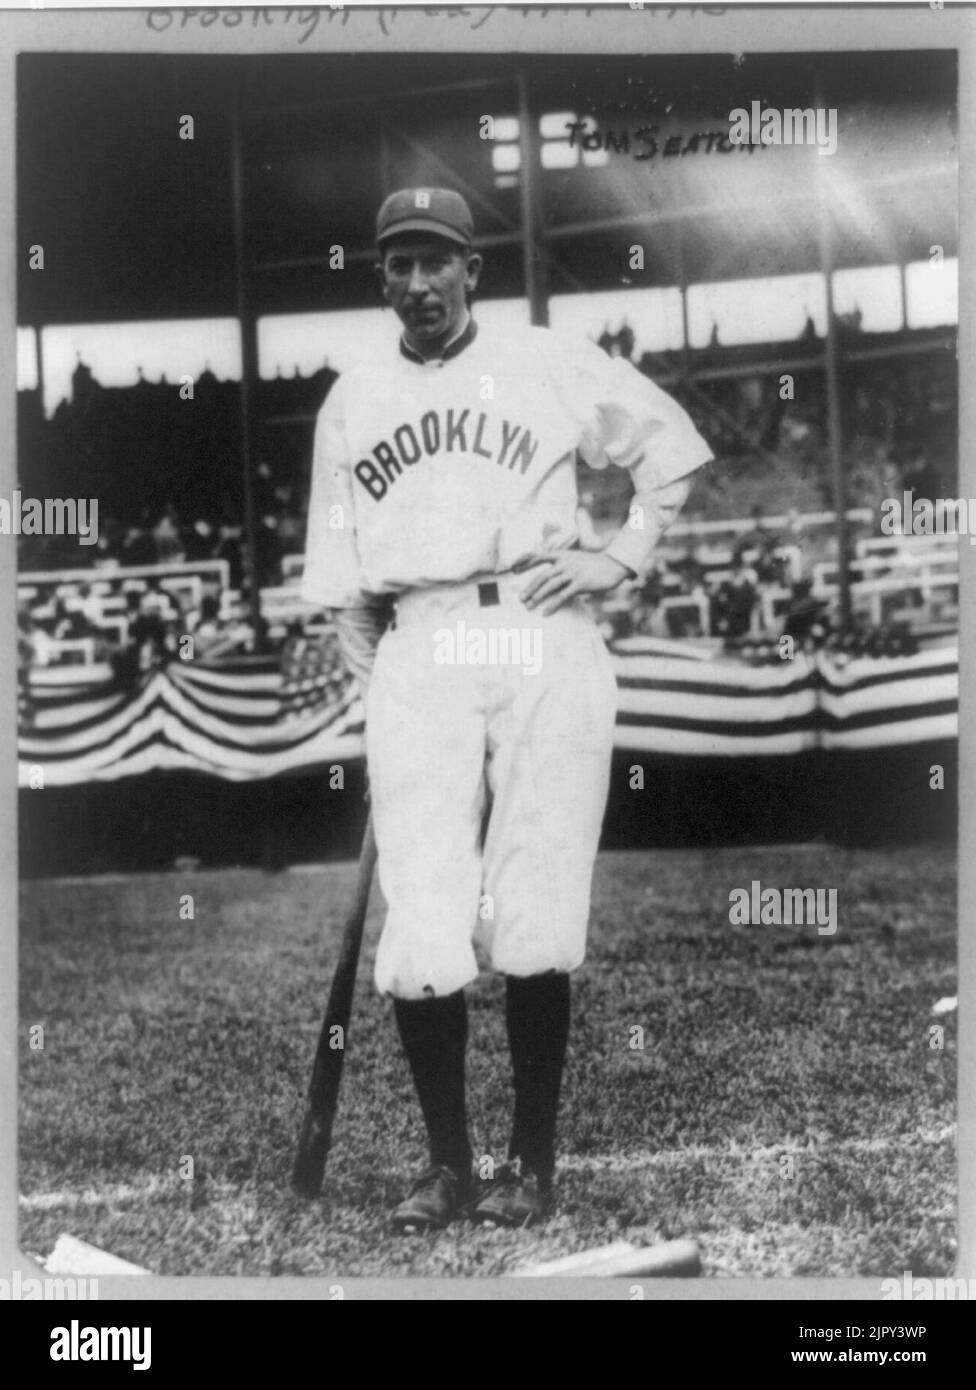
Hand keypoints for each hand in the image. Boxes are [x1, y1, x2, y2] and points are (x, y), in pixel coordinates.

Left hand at [518, 549, 632, 615]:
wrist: (614, 566)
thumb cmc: (593, 565)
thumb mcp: (575, 559)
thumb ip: (561, 565)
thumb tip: (547, 578)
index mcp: (562, 555)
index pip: (538, 556)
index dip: (524, 563)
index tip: (513, 570)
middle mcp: (565, 562)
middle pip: (542, 576)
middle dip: (529, 588)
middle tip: (520, 598)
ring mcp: (573, 572)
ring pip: (550, 586)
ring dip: (537, 597)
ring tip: (529, 606)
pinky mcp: (581, 583)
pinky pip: (563, 596)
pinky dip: (552, 605)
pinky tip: (545, 613)